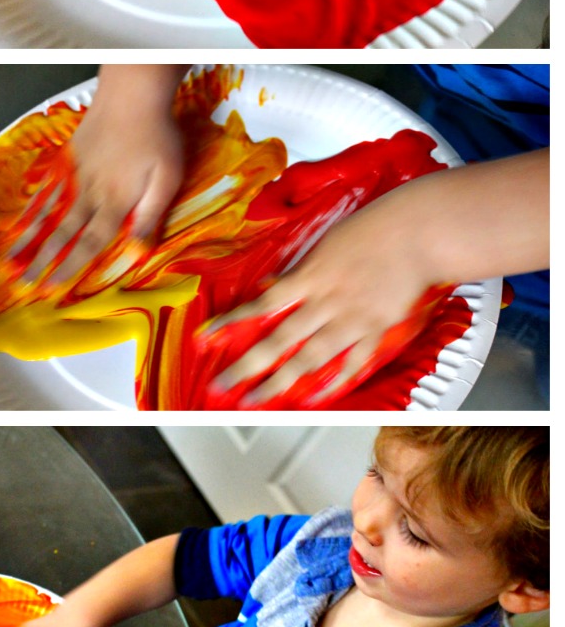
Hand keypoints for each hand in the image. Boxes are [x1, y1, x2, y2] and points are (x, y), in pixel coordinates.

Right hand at [19, 65, 185, 284]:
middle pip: (62, 234)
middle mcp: (89, 193)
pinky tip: (18, 222)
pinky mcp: (68, 159)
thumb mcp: (167, 178)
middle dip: (41, 263)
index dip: (71, 269)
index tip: (52, 290)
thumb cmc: (157, 135)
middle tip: (22, 285)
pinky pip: (45, 189)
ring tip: (9, 261)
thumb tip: (139, 251)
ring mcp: (75, 175)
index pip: (90, 244)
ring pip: (47, 214)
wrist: (132, 94)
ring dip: (28, 240)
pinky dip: (31, 208)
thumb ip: (151, 215)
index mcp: (115, 203)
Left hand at [208, 192, 430, 403]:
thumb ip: (302, 270)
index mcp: (310, 276)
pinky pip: (352, 362)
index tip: (208, 337)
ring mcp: (352, 319)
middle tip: (223, 385)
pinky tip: (317, 396)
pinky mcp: (377, 328)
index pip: (261, 304)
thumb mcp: (327, 243)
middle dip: (247, 366)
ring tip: (260, 400)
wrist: (419, 230)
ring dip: (281, 382)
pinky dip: (334, 381)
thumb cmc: (377, 227)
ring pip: (310, 358)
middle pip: (279, 340)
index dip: (232, 323)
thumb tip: (275, 287)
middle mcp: (326, 301)